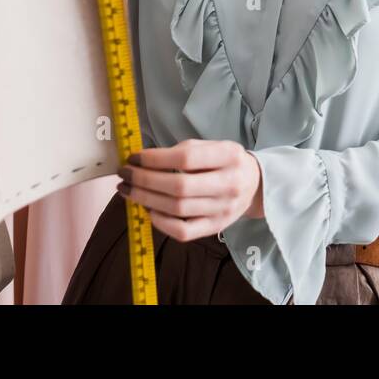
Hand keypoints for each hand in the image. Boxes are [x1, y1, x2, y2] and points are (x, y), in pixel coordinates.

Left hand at [117, 139, 265, 242]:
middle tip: (124, 174)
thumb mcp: (212, 146)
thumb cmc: (224, 162)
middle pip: (180, 186)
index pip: (187, 158)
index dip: (155, 159)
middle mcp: (229, 184)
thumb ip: (182, 151)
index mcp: (229, 156)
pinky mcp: (215, 228)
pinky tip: (147, 210)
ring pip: (177, 209)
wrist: (253, 185)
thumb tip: (142, 161)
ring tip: (127, 190)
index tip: (134, 157)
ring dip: (145, 199)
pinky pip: (182, 232)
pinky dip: (160, 222)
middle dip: (144, 180)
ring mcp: (223, 210)